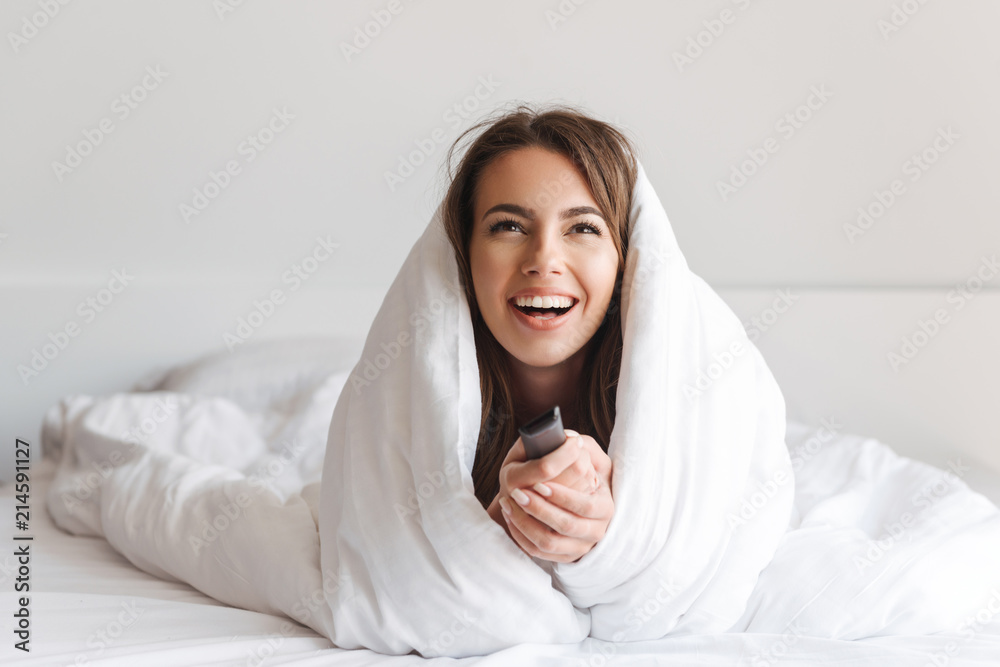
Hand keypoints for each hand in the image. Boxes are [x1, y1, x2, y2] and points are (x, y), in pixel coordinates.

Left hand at [492, 430, 613, 562]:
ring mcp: (579, 547)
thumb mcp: (589, 457)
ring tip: (508, 502)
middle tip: (517, 493)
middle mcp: (596, 531)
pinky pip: (537, 552)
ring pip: (548, 542)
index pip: (585, 506)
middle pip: (566, 525)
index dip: (561, 495)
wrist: (570, 504)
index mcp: (605, 506)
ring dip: (524, 523)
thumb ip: (585, 446)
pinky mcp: (561, 557)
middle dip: (539, 509)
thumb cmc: (577, 475)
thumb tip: (572, 438)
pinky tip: (509, 516)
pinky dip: (520, 535)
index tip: (539, 484)